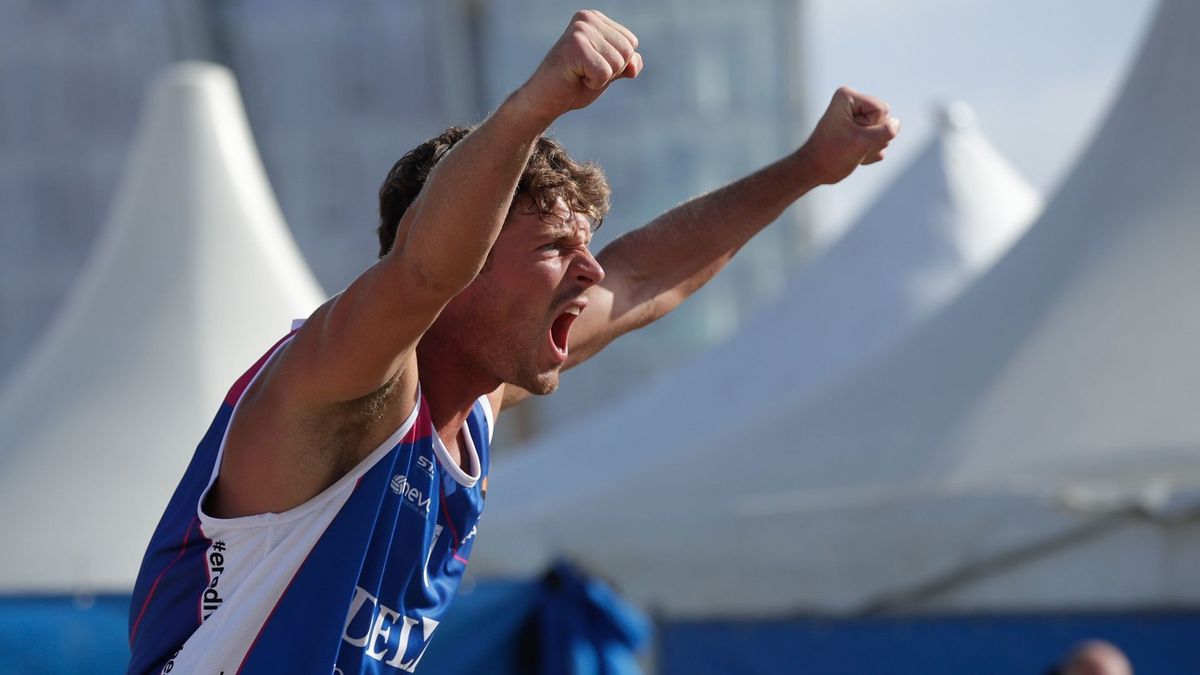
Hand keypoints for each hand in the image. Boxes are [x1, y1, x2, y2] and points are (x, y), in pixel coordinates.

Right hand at [511, 10, 642, 123]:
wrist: (545, 100)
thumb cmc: (575, 84)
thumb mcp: (608, 72)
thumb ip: (627, 64)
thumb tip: (634, 65)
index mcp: (595, 19)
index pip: (631, 42)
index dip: (617, 64)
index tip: (592, 66)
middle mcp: (587, 19)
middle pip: (627, 51)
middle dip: (611, 71)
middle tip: (585, 72)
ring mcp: (580, 30)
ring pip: (618, 63)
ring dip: (601, 78)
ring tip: (579, 74)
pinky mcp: (575, 46)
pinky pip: (605, 73)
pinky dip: (593, 83)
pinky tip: (575, 78)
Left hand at [798, 87, 899, 184]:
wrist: (814, 170)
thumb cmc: (831, 155)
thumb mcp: (862, 143)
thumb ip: (886, 131)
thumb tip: (897, 123)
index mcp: (848, 97)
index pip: (882, 110)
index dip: (871, 127)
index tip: (849, 135)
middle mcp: (853, 103)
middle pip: (885, 119)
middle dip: (873, 137)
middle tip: (851, 145)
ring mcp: (858, 117)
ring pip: (884, 131)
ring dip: (871, 146)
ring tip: (851, 150)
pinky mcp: (860, 131)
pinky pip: (879, 140)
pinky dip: (869, 152)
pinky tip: (853, 154)